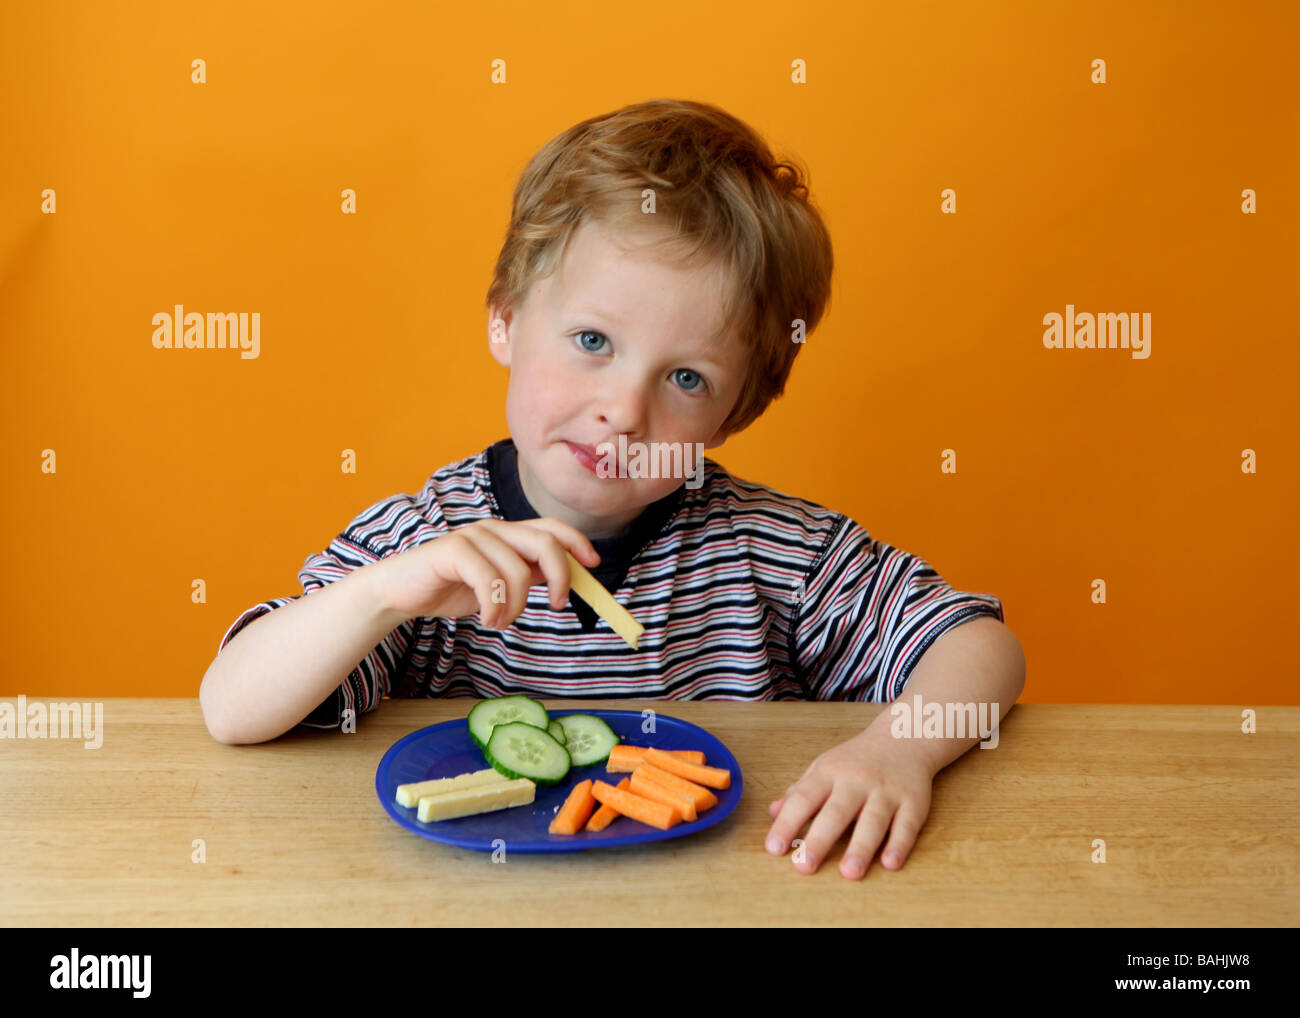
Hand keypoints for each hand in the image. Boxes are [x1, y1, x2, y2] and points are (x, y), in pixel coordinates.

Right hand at [368, 518, 599, 626]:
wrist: (400, 592)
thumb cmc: (450, 587)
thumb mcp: (498, 585)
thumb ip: (526, 575)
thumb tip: (564, 578)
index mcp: (508, 534)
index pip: (552, 528)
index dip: (578, 543)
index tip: (594, 565)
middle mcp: (494, 529)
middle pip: (545, 543)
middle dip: (562, 577)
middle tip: (558, 606)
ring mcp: (473, 536)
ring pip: (518, 571)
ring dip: (517, 607)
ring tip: (501, 622)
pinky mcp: (453, 550)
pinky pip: (490, 580)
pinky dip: (495, 608)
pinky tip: (488, 621)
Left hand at [764, 728, 935, 878]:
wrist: (904, 737)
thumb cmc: (856, 759)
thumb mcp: (824, 768)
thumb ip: (800, 791)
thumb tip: (772, 813)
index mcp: (829, 772)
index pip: (804, 798)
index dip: (787, 822)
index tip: (773, 848)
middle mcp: (857, 780)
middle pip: (836, 812)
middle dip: (819, 840)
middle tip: (804, 867)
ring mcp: (887, 791)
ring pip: (873, 820)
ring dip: (860, 847)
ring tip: (849, 873)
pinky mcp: (913, 802)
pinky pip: (907, 825)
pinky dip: (899, 844)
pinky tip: (890, 863)